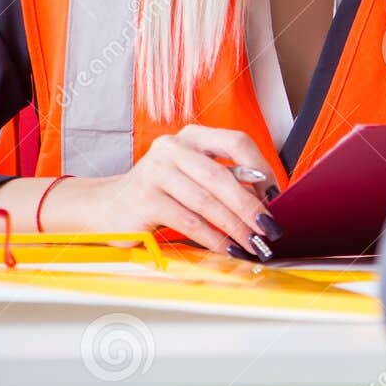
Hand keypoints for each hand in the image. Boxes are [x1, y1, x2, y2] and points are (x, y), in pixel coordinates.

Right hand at [44, 125, 280, 256]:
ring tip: (253, 244)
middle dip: (251, 206)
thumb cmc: (161, 193)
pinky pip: (188, 221)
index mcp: (193, 136)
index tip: (277, 196)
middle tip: (270, 228)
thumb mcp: (193, 176)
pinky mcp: (145, 198)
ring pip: (207, 201)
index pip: (237, 142)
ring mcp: (156, 171)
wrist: (109, 207)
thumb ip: (225, 180)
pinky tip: (228, 249)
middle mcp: (173, 147)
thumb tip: (267, 202)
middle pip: (223, 176)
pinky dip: (213, 238)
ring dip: (235, 227)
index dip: (262, 168)